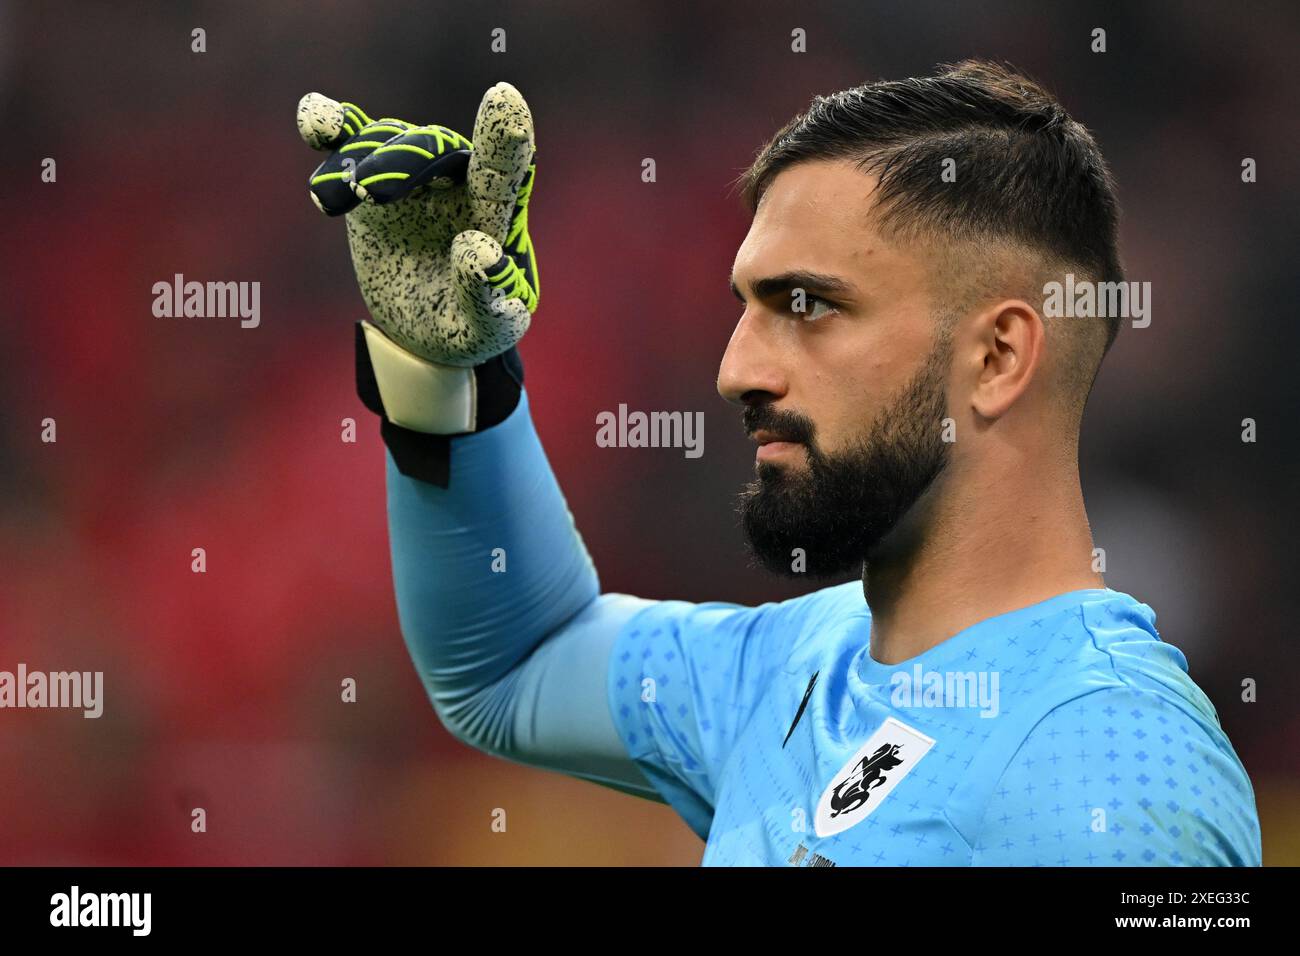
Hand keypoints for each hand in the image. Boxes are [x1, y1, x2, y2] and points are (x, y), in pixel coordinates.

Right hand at [296, 83, 537, 366]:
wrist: (426, 334)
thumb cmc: (472, 326)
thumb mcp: (487, 327)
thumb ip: (488, 293)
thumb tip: (476, 248)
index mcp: (497, 216)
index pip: (506, 170)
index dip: (505, 136)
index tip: (504, 98)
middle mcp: (458, 183)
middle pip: (437, 151)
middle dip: (407, 161)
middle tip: (370, 194)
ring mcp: (414, 177)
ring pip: (391, 143)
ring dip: (362, 158)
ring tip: (337, 196)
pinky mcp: (371, 181)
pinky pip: (353, 143)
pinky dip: (334, 128)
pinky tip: (315, 120)